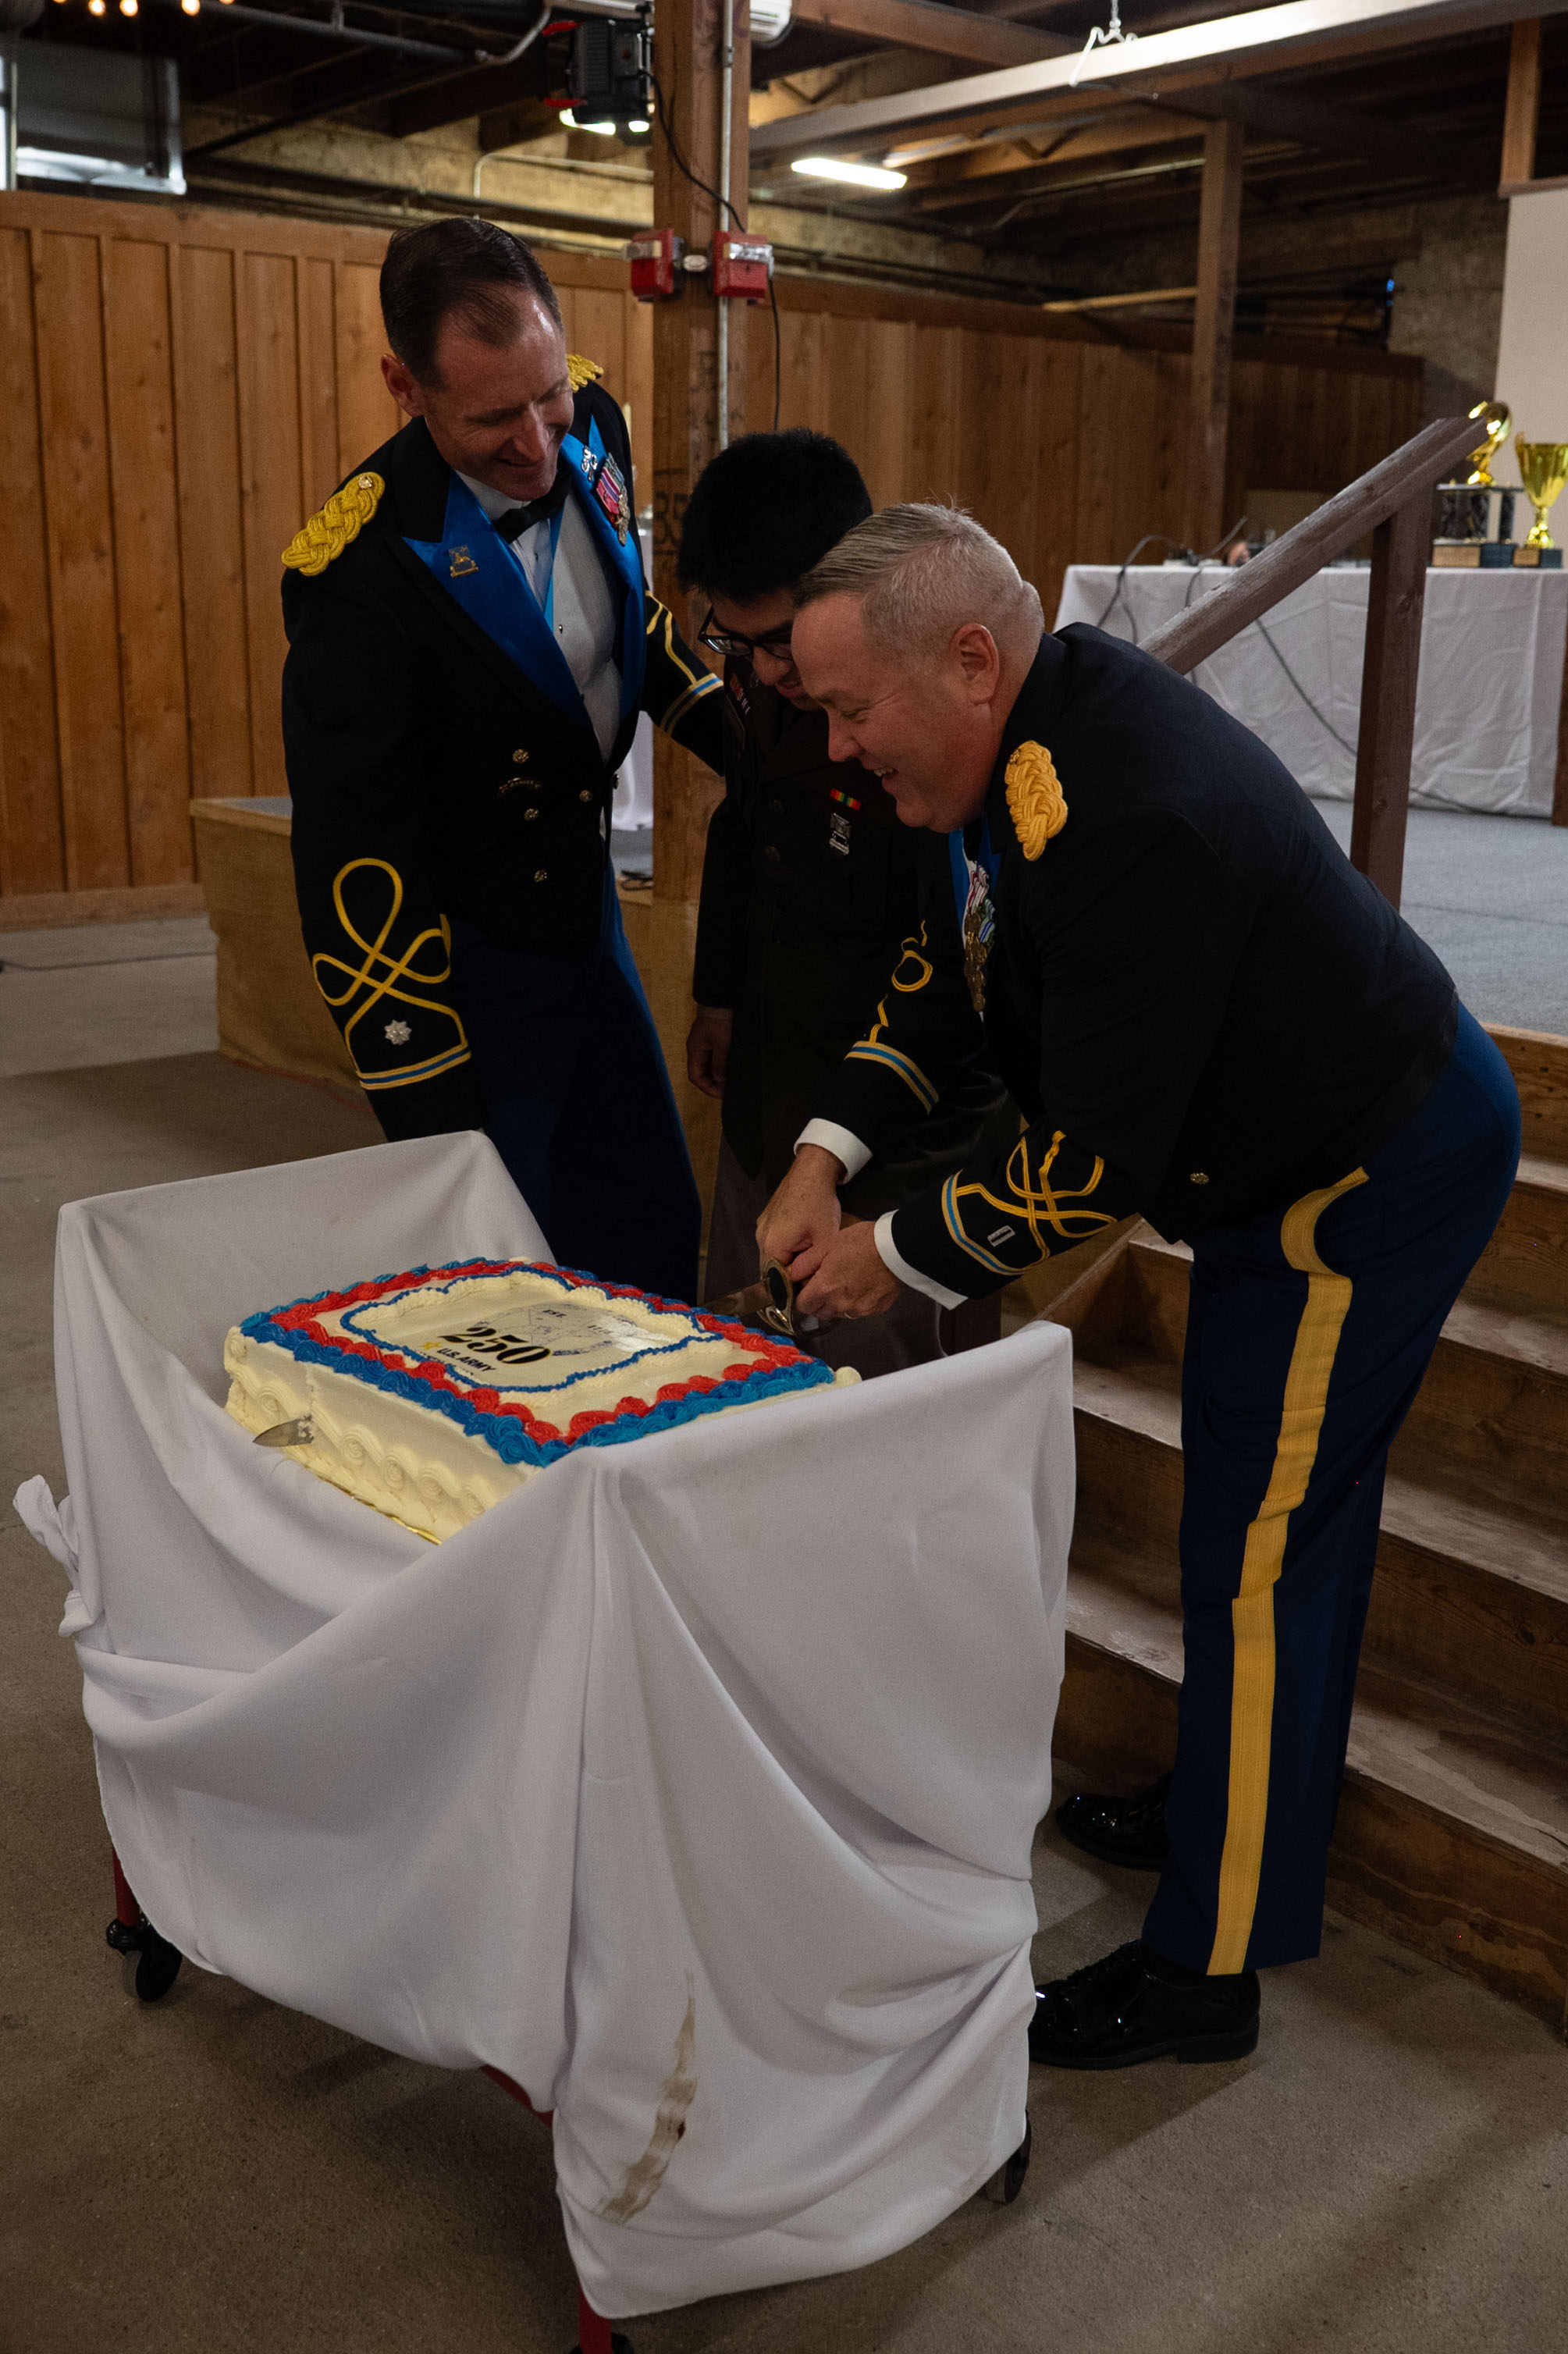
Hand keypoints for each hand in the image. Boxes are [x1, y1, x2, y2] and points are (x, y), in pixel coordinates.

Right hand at [686, 1006, 732, 1098]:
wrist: (723, 998)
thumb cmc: (720, 1019)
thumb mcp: (722, 1043)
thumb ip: (720, 1063)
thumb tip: (719, 1080)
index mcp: (695, 1050)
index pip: (695, 1077)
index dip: (708, 1088)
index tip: (723, 1094)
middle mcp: (697, 1049)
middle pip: (702, 1073)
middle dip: (715, 1084)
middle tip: (730, 1090)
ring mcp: (704, 1044)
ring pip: (709, 1066)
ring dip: (719, 1075)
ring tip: (732, 1081)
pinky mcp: (712, 1039)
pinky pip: (715, 1058)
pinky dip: (722, 1066)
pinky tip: (732, 1069)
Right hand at [756, 1144, 842, 1282]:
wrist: (812, 1173)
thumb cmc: (819, 1204)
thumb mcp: (824, 1241)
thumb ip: (810, 1267)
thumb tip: (800, 1284)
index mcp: (772, 1246)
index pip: (775, 1280)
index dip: (791, 1286)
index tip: (806, 1286)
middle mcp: (760, 1238)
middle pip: (771, 1268)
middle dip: (788, 1273)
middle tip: (810, 1269)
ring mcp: (761, 1227)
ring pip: (772, 1255)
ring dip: (787, 1258)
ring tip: (808, 1250)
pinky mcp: (765, 1219)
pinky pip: (772, 1241)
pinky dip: (785, 1245)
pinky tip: (802, 1237)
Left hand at [796, 1219, 902, 1321]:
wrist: (897, 1249)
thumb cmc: (862, 1242)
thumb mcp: (827, 1245)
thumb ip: (806, 1263)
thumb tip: (792, 1274)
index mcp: (825, 1289)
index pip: (803, 1306)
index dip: (803, 1296)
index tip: (808, 1287)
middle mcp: (840, 1305)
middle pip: (821, 1313)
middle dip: (820, 1301)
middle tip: (828, 1282)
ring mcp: (860, 1310)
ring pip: (841, 1313)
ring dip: (839, 1302)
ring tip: (849, 1281)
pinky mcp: (876, 1310)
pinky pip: (860, 1311)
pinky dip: (858, 1302)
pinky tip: (864, 1284)